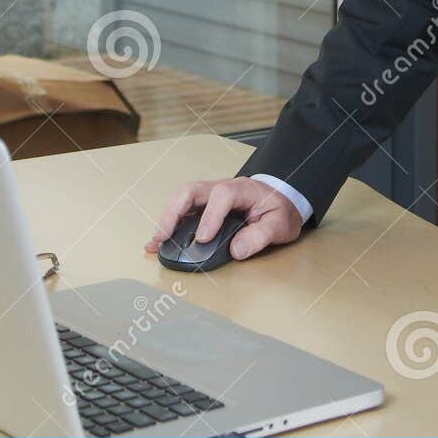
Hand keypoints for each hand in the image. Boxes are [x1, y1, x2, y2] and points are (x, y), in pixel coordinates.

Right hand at [142, 177, 302, 261]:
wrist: (281, 200)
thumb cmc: (279, 210)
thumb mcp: (280, 224)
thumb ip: (260, 236)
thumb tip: (236, 250)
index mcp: (242, 189)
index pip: (222, 196)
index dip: (210, 216)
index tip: (203, 238)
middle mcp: (221, 188)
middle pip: (190, 191)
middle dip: (174, 213)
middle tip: (165, 236)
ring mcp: (209, 196)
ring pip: (181, 200)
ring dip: (166, 219)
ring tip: (156, 242)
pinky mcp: (203, 207)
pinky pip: (182, 211)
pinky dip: (168, 225)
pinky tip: (157, 241)